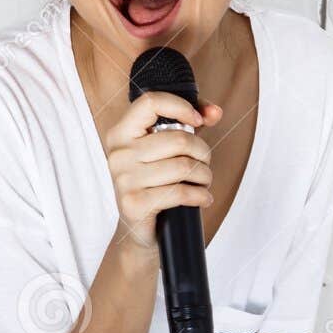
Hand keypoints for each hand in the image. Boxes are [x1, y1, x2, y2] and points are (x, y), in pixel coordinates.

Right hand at [105, 91, 223, 251]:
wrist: (138, 230)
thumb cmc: (155, 185)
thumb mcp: (168, 151)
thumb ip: (190, 124)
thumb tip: (214, 112)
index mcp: (122, 133)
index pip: (150, 102)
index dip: (180, 106)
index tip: (197, 121)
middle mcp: (118, 153)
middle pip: (179, 139)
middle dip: (203, 153)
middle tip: (204, 164)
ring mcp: (124, 179)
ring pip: (184, 166)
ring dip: (204, 176)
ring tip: (203, 182)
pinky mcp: (134, 203)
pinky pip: (180, 192)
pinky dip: (200, 195)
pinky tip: (202, 198)